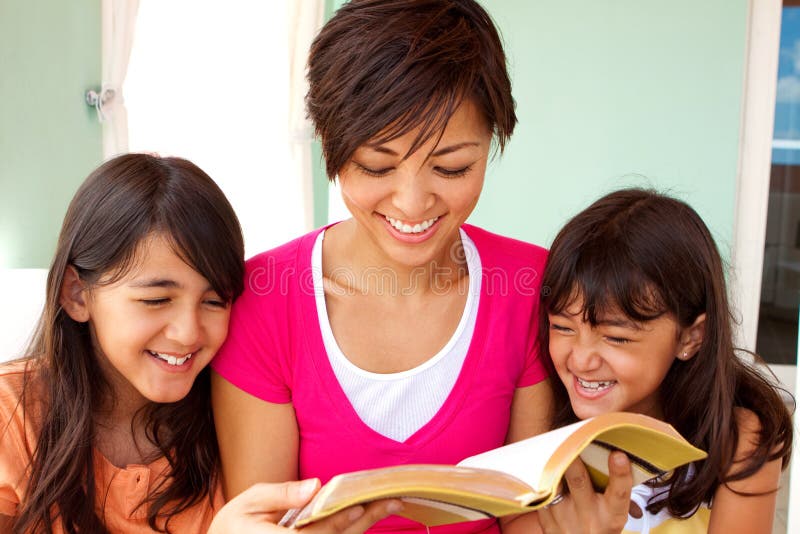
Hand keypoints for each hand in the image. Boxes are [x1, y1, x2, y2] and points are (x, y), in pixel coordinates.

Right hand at [208, 479, 401, 533]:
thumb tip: (316, 486)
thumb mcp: (249, 503)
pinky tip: (369, 514)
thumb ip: (280, 495)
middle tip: (394, 501)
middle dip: (366, 520)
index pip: (318, 533)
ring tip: (390, 505)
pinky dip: (352, 530)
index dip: (340, 520)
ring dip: (365, 526)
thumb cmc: (234, 525)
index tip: (361, 504)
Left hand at [537, 452, 632, 533]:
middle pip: (578, 481)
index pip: (619, 492)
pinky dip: (541, 481)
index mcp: (612, 514)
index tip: (618, 454)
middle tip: (571, 440)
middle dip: (573, 459)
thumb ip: (610, 488)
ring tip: (552, 450)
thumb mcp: (613, 512)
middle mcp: (589, 516)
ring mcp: (566, 520)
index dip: (620, 473)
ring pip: (555, 486)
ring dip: (553, 467)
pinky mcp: (548, 522)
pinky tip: (541, 469)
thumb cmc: (600, 526)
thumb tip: (609, 450)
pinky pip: (541, 495)